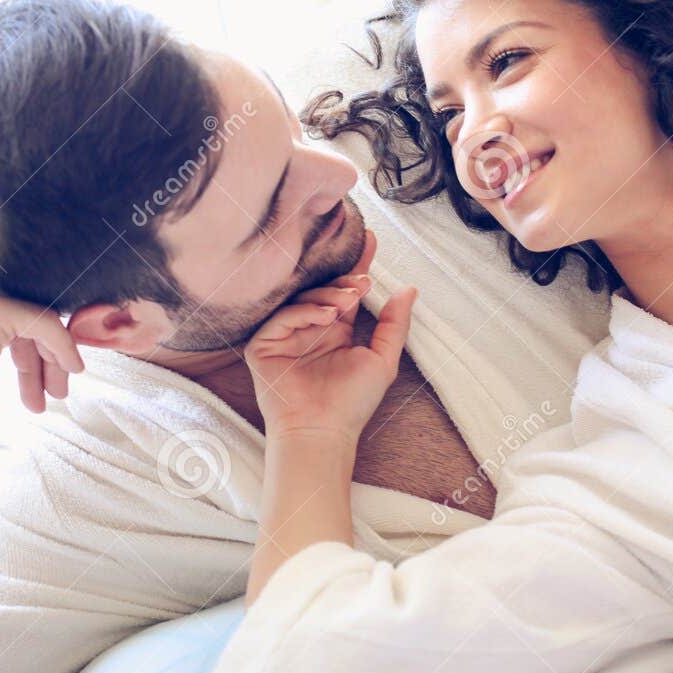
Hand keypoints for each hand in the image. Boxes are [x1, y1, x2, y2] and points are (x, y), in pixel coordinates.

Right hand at [244, 229, 417, 441]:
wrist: (323, 431)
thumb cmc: (352, 403)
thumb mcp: (382, 359)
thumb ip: (394, 324)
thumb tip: (409, 289)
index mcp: (335, 331)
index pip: (345, 292)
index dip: (357, 267)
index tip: (371, 241)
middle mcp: (309, 329)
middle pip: (322, 290)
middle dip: (343, 282)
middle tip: (362, 282)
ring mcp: (285, 336)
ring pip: (302, 299)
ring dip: (328, 295)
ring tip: (348, 300)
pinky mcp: (263, 345)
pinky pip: (281, 317)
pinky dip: (304, 311)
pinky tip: (326, 316)